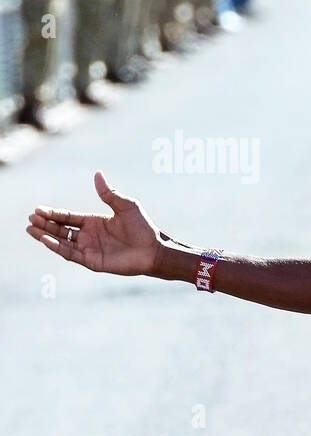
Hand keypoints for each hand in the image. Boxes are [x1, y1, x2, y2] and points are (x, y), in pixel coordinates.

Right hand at [26, 172, 164, 276]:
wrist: (154, 250)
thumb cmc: (143, 227)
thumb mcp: (126, 206)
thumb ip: (109, 193)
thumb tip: (97, 174)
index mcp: (94, 222)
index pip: (68, 217)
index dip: (53, 213)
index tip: (38, 209)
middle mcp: (89, 236)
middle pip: (60, 229)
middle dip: (45, 224)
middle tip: (31, 218)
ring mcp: (89, 249)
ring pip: (61, 242)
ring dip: (46, 235)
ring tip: (31, 229)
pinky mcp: (92, 261)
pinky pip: (70, 254)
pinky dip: (57, 247)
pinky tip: (46, 240)